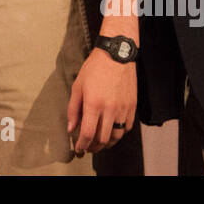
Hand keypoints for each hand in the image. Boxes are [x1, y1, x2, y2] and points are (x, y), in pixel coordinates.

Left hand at [67, 40, 136, 156]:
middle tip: (87, 148)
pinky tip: (112, 132)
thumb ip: (73, 109)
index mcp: (93, 104)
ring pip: (116, 136)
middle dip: (93, 147)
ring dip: (106, 144)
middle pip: (102, 139)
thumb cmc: (95, 68)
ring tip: (99, 143)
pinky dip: (119, 134)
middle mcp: (109, 109)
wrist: (116, 55)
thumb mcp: (78, 86)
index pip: (87, 134)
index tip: (78, 149)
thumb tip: (71, 129)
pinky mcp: (132, 106)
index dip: (82, 145)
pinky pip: (127, 128)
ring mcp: (123, 109)